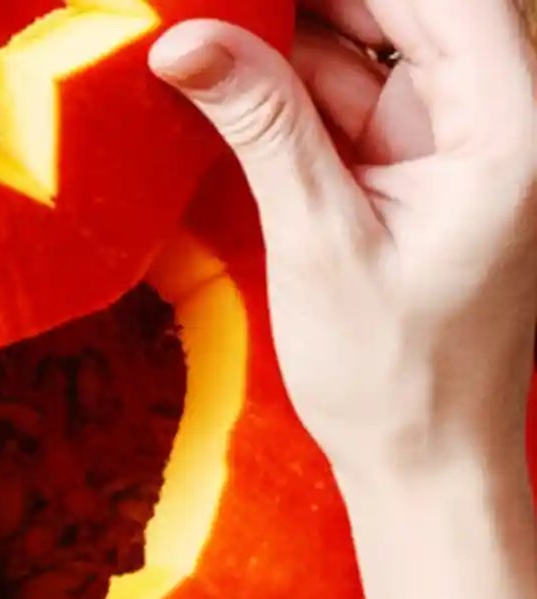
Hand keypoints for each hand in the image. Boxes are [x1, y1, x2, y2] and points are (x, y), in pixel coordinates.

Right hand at [148, 4, 536, 598]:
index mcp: (509, 128)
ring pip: (363, 46)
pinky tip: (225, 73)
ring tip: (204, 29)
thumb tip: (185, 39)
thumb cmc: (395, 374)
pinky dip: (284, 84)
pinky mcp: (402, 167)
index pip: (442, 0)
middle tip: (211, 9)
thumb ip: (261, 126)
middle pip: (403, 10)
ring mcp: (444, 140)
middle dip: (305, 4)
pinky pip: (340, 97)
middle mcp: (492, 118)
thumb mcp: (320, 242)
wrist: (421, 460)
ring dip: (282, 34)